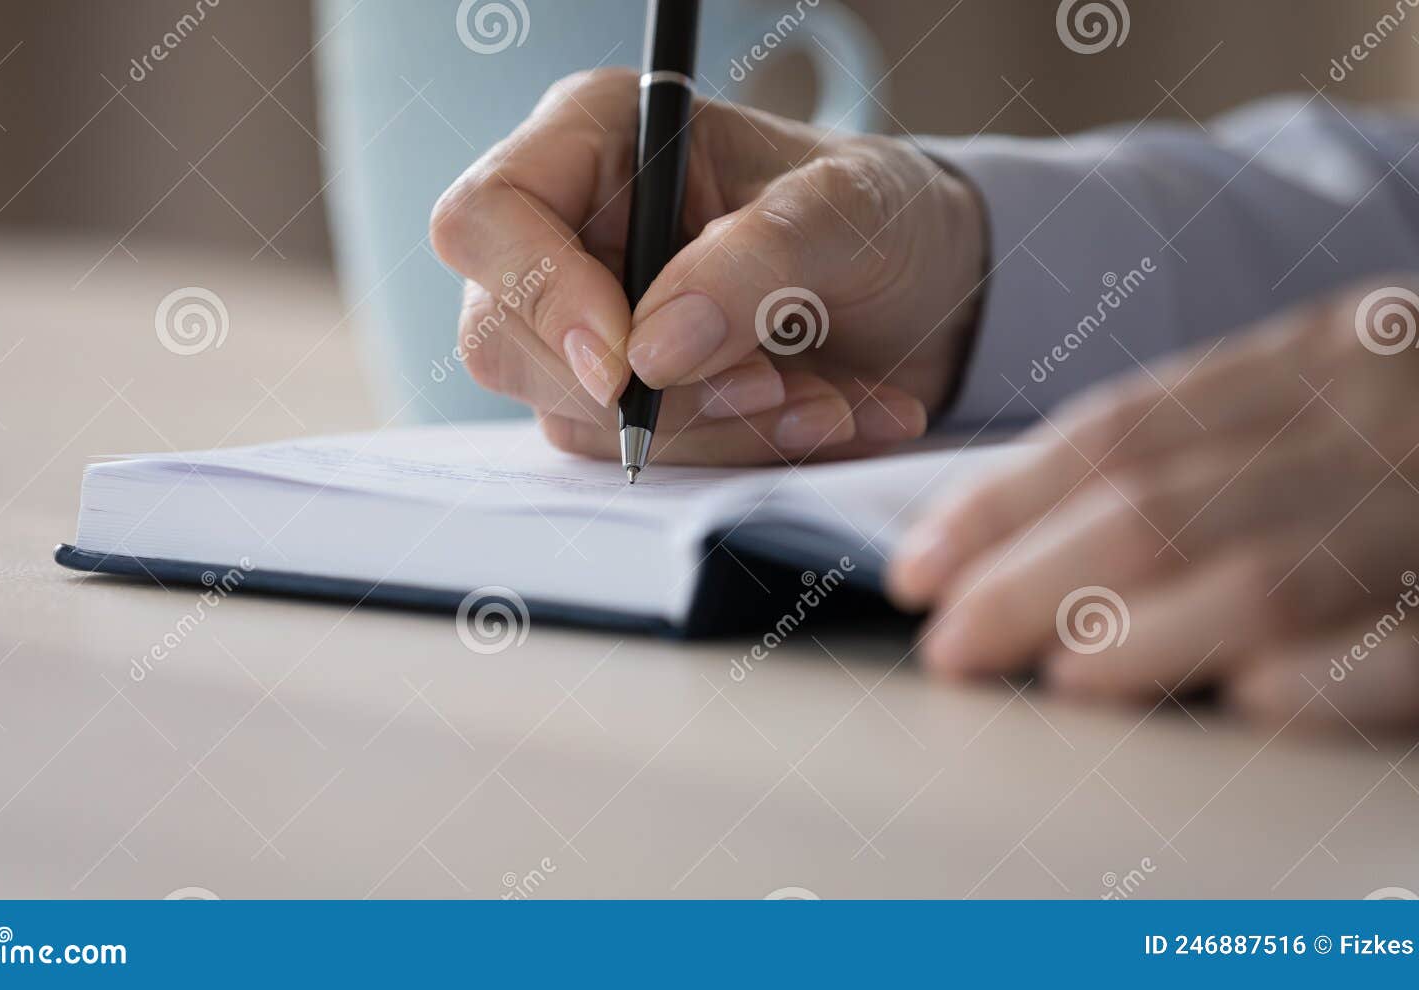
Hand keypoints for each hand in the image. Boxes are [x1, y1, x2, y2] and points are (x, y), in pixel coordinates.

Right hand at [430, 68, 986, 464]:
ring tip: (831, 399)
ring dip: (713, 429)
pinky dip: (739, 452)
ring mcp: (585, 326)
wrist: (931, 290)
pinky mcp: (624, 399)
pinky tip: (827, 416)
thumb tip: (648, 353)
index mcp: (593, 140)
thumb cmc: (875, 212)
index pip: (487, 219)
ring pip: (574, 417)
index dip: (538, 296)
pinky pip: (639, 457)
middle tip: (768, 385)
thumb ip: (752, 261)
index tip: (628, 363)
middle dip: (640, 392)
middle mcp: (569, 233)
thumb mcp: (844, 211)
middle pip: (503, 340)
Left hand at [887, 278, 1418, 731]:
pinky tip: (1234, 705)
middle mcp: (1396, 415)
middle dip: (1030, 583)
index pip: (1124, 428)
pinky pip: (1400, 658)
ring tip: (1046, 679)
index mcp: (1336, 347)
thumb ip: (1217, 438)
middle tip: (951, 639)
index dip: (1005, 503)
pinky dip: (1311, 686)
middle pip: (1162, 507)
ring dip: (1132, 641)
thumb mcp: (1343, 388)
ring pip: (1257, 582)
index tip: (920, 564)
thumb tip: (1029, 536)